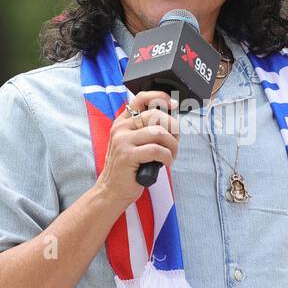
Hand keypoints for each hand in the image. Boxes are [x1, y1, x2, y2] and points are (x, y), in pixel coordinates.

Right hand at [94, 90, 179, 210]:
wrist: (111, 190)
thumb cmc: (127, 169)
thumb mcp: (133, 144)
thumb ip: (145, 131)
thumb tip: (171, 122)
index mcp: (122, 122)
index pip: (141, 99)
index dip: (159, 97)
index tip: (172, 104)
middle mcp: (121, 128)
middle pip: (156, 115)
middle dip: (173, 128)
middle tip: (175, 142)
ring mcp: (123, 141)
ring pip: (159, 133)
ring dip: (172, 145)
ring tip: (171, 155)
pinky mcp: (128, 155)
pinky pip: (157, 150)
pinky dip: (167, 157)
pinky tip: (166, 163)